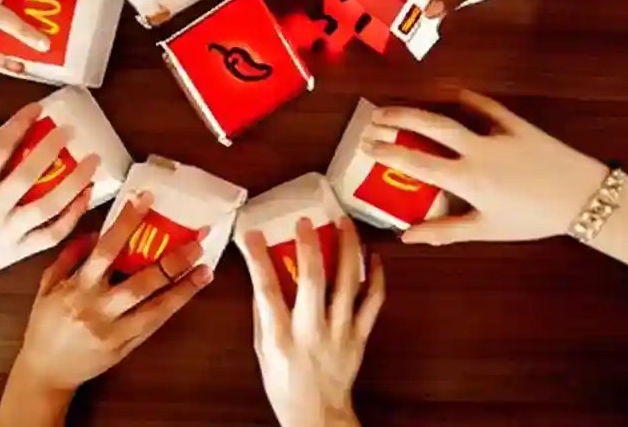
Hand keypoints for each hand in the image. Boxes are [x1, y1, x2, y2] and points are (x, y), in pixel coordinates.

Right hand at [0, 103, 95, 293]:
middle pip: (27, 174)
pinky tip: (86, 195)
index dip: (20, 124)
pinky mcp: (20, 252)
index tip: (37, 108)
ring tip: (93, 161)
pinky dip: (72, 216)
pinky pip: (52, 234)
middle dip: (51, 148)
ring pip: (48, 206)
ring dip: (74, 182)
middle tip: (71, 130)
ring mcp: (8, 232)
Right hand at [13, 193, 212, 392]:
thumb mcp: (47, 285)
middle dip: (171, 259)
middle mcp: (99, 309)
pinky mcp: (126, 348)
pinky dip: (173, 307)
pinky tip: (189, 291)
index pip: (106, 249)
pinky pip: (154, 324)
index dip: (127, 223)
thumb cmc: (45, 324)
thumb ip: (69, 256)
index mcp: (78, 288)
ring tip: (206, 269)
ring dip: (184, 287)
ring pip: (156, 307)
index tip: (145, 200)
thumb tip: (94, 232)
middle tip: (196, 240)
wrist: (46, 371)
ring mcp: (115, 331)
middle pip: (141, 281)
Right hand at [240, 217, 383, 426]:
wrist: (317, 415)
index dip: (258, 259)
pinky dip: (376, 277)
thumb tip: (261, 276)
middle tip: (306, 220)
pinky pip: (373, 302)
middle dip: (309, 246)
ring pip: (348, 285)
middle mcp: (312, 332)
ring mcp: (340, 333)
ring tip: (345, 224)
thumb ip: (262, 315)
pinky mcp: (360, 336)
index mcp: (281, 337)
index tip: (251, 235)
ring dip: (348, 250)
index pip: (267, 291)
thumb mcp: (261, 351)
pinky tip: (373, 256)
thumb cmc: (285, 384)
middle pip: (312, 282)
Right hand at [362, 90, 607, 244]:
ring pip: (449, 114)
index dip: (388, 152)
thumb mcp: (487, 230)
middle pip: (427, 128)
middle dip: (396, 120)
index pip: (416, 162)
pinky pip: (484, 105)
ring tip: (399, 106)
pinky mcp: (515, 123)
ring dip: (420, 108)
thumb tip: (406, 237)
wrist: (581, 197)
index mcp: (466, 180)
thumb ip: (444, 232)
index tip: (367, 146)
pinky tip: (449, 92)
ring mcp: (495, 134)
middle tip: (373, 118)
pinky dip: (464, 97)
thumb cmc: (532, 218)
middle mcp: (475, 152)